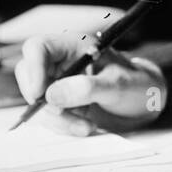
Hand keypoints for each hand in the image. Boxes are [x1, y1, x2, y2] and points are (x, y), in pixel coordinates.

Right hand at [17, 35, 167, 135]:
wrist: (142, 98)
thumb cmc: (134, 83)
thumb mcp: (118, 84)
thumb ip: (88, 88)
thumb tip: (52, 95)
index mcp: (74, 45)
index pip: (38, 47)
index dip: (33, 69)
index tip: (39, 95)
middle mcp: (60, 60)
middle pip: (29, 76)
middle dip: (46, 103)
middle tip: (67, 116)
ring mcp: (57, 80)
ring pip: (36, 101)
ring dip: (58, 120)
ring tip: (87, 126)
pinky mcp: (58, 100)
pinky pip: (47, 115)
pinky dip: (62, 125)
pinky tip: (84, 125)